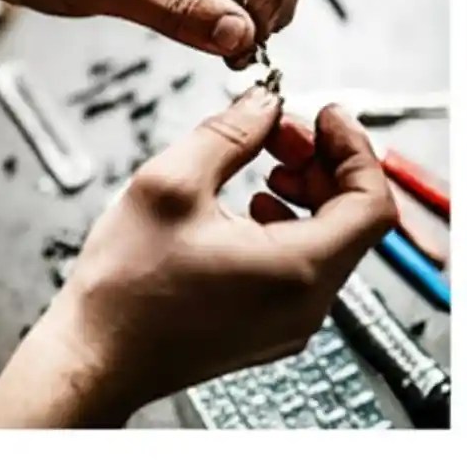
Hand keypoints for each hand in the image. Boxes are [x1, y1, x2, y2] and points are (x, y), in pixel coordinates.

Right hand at [0, 89, 396, 426]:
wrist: (94, 360)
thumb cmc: (125, 293)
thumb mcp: (171, 185)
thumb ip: (229, 134)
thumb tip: (263, 106)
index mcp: (299, 270)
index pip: (372, 202)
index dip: (355, 148)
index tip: (328, 116)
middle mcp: (308, 303)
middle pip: (353, 217)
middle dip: (323, 162)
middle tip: (281, 133)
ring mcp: (293, 320)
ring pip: (330, 239)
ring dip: (307, 190)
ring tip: (264, 166)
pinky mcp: (272, 325)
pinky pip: (306, 264)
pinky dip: (292, 223)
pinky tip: (249, 205)